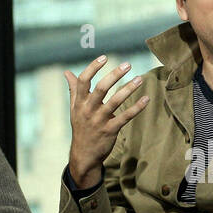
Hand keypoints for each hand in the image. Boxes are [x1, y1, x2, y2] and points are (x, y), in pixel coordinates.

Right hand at [65, 55, 149, 188]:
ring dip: (129, 89)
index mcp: (79, 103)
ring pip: (115, 102)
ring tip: (140, 79)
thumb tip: (66, 73)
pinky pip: (125, 117)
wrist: (83, 154)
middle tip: (127, 64)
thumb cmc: (81, 127)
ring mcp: (99, 121)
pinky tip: (146, 99)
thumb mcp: (74, 109)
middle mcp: (88, 110)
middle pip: (101, 89)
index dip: (93, 68)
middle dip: (114, 75)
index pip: (83, 81)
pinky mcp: (110, 130)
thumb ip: (73, 90)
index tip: (104, 57)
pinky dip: (136, 108)